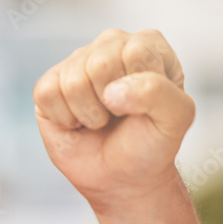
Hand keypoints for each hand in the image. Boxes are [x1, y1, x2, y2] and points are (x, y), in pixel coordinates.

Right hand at [33, 29, 194, 211]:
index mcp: (145, 45)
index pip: (135, 53)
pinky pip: (46, 93)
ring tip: (99, 121)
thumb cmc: (149, 144)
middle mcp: (109, 45)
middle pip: (99, 64)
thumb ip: (159, 94)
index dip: (138, 89)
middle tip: (117, 116)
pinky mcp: (48, 85)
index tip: (144, 108)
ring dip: (87, 114)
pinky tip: (76, 123)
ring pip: (72, 82)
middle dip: (109, 103)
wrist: (121, 178)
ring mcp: (75, 63)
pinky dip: (63, 118)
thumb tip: (111, 91)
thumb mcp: (176, 120)